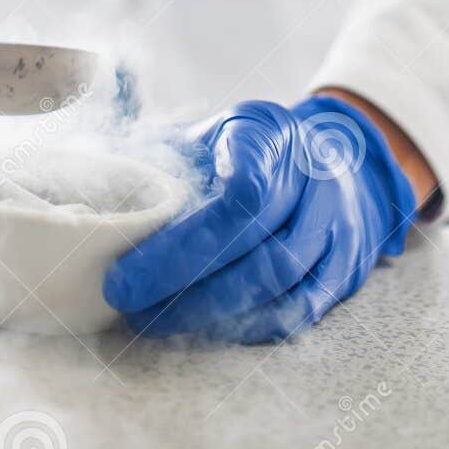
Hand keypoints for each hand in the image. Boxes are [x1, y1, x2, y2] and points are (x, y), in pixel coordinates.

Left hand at [103, 96, 416, 343]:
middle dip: (182, 275)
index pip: (242, 186)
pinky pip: (298, 309)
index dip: (189, 234)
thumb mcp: (213, 130)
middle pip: (254, 239)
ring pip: (278, 278)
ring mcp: (335, 224)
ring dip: (212, 308)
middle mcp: (311, 177)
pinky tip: (205, 327)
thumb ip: (159, 139)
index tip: (131, 259)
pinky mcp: (345, 268)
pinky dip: (248, 325)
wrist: (342, 162)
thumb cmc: (253, 151)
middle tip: (124, 294)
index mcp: (271, 135)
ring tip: (155, 319)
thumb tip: (103, 121)